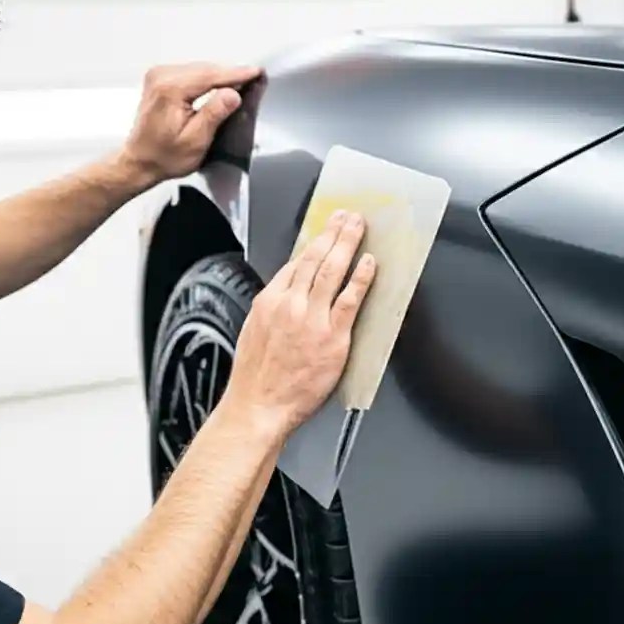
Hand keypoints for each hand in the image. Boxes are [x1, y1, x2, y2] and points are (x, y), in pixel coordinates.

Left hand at [115, 63, 262, 188]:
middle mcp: (161, 77)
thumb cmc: (165, 156)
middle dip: (230, 74)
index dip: (236, 74)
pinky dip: (207, 78)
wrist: (140, 160)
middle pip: (205, 69)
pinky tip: (219, 85)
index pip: (210, 75)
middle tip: (254, 76)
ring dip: (219, 76)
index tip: (256, 72)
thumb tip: (233, 94)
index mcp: (170, 90)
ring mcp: (158, 76)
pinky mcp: (160, 80)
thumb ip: (214, 114)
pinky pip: (190, 73)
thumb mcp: (196, 140)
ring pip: (199, 69)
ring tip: (242, 81)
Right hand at [221, 210, 376, 438]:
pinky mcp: (332, 336)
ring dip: (347, 244)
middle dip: (332, 233)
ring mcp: (311, 318)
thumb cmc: (257, 379)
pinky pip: (349, 299)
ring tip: (359, 228)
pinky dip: (360, 278)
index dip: (313, 243)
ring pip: (331, 271)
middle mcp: (290, 304)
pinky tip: (369, 264)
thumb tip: (286, 297)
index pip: (294, 264)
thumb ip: (273, 311)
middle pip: (313, 258)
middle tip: (346, 217)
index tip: (324, 232)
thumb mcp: (255, 333)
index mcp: (269, 302)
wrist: (258, 406)